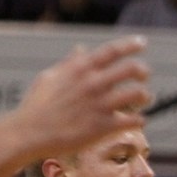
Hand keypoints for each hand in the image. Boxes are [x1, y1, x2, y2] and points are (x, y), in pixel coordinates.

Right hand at [14, 37, 150, 155]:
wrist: (30, 134)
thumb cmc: (38, 105)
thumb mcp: (50, 78)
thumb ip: (70, 64)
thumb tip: (82, 49)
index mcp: (80, 69)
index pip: (111, 51)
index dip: (130, 44)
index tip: (142, 42)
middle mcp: (93, 84)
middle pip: (132, 69)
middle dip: (142, 71)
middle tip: (143, 77)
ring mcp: (100, 105)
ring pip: (138, 94)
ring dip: (145, 96)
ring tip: (143, 100)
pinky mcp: (105, 126)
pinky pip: (135, 120)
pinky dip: (140, 120)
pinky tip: (137, 121)